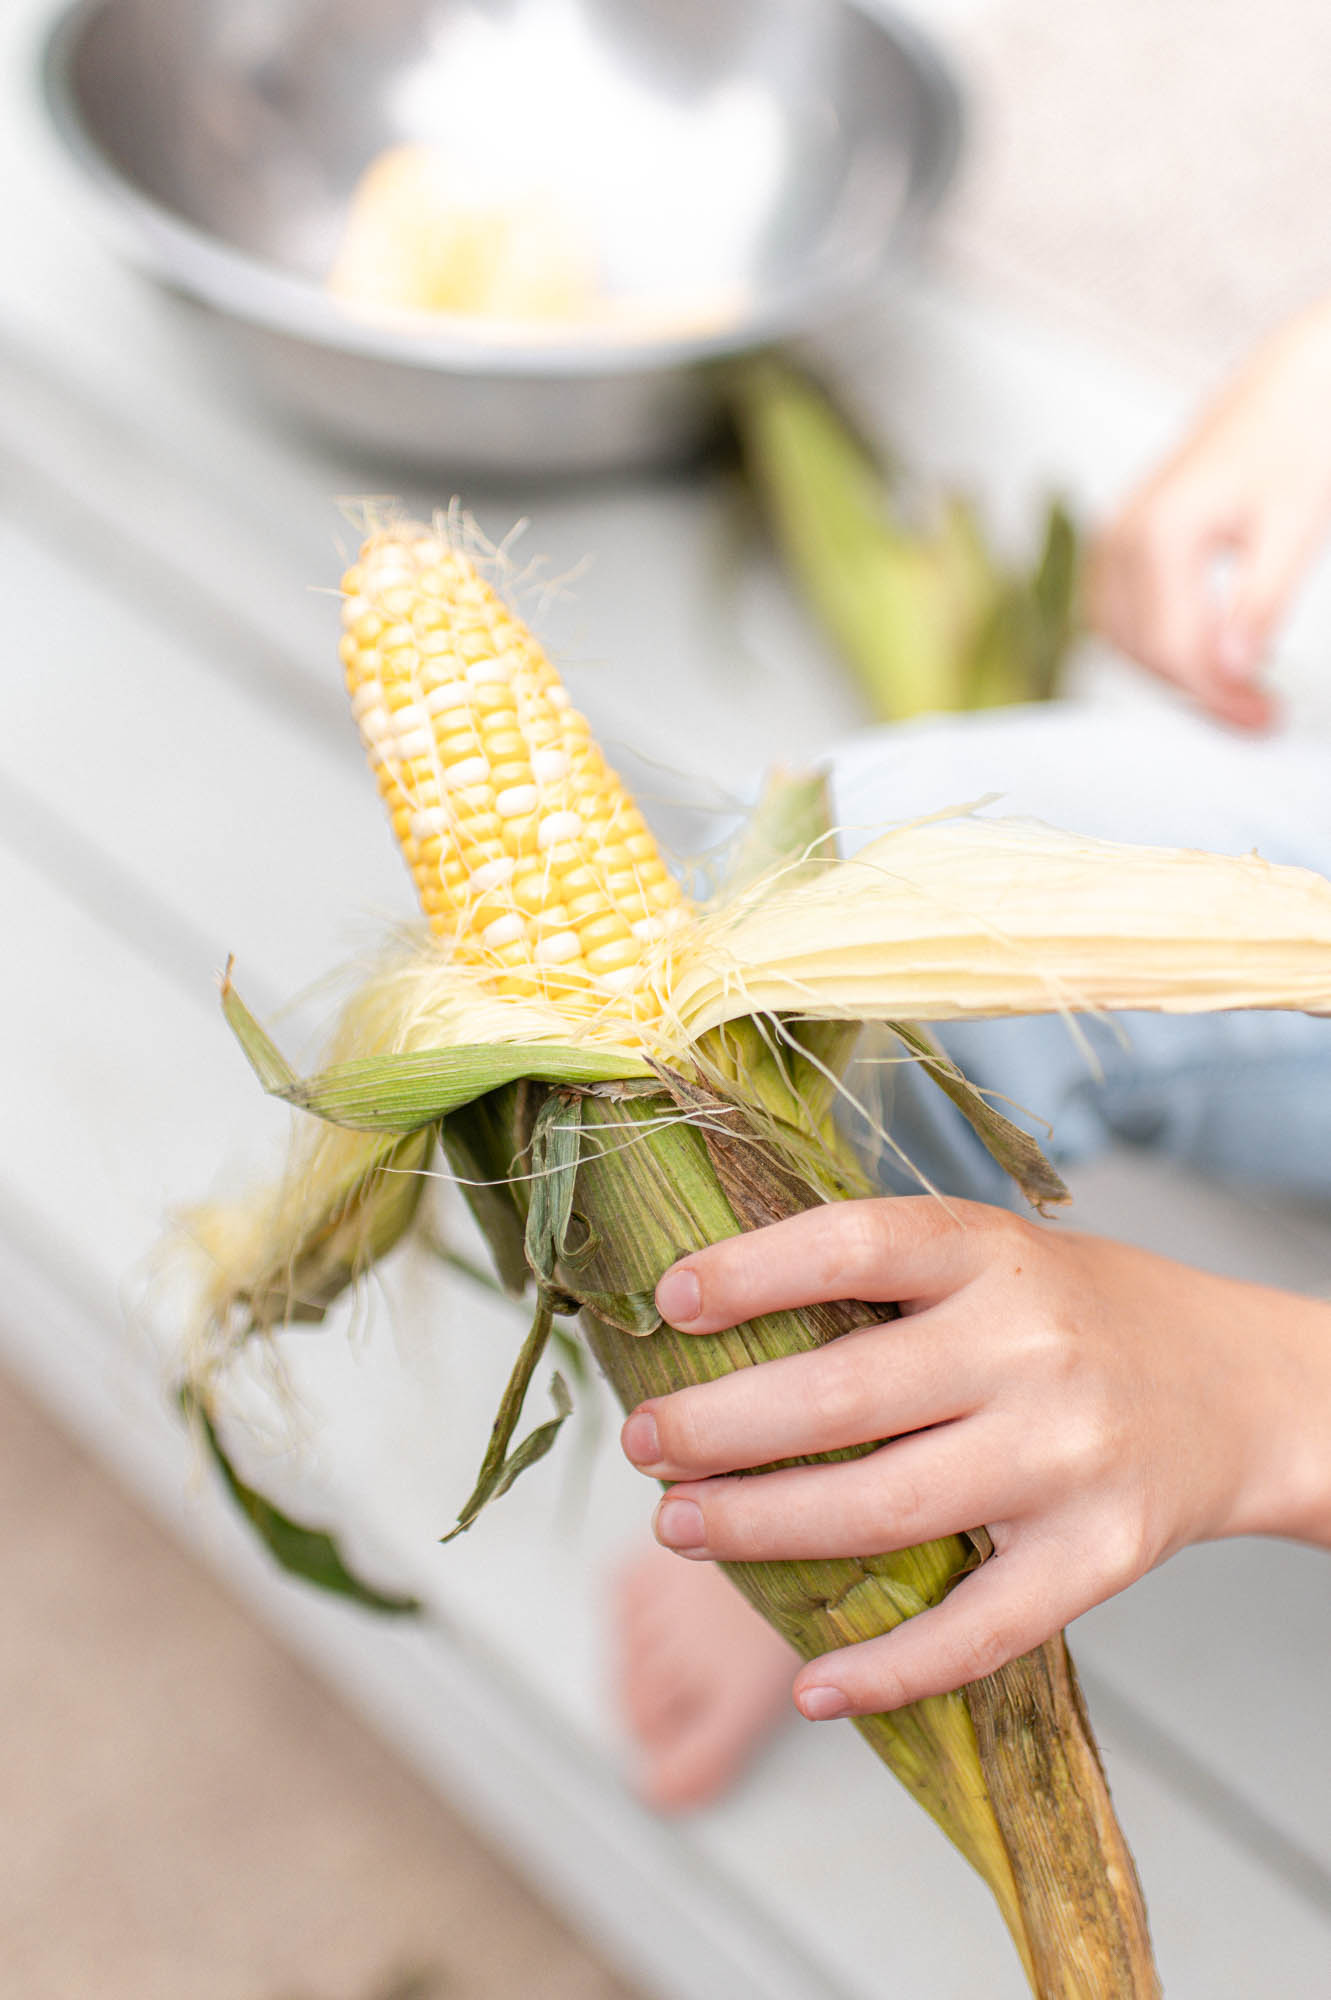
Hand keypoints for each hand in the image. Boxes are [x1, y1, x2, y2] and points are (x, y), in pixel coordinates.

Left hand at [620, 1199, 1330, 1719]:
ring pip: (882, 1511)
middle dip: (715, 1428)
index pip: (854, 1246)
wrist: (1239, 1388)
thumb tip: (702, 1322)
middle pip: (843, 1395)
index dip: (749, 1273)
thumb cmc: (1074, 1316)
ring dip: (760, 1528)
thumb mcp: (989, 1258)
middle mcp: (1031, 1350)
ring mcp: (1066, 1459)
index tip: (667, 1302)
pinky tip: (812, 1684)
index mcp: (991, 1255)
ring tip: (680, 1526)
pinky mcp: (1096, 1557)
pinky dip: (886, 1670)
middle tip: (644, 1444)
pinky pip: (976, 1633)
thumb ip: (877, 1281)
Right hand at [1088, 296, 1330, 728]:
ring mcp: (1113, 538)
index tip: (1262, 719)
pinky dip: (1151, 643)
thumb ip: (1258, 604)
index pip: (1175, 648)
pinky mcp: (1119, 538)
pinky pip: (1117, 614)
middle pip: (1143, 652)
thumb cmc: (1300, 436)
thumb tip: (1230, 672)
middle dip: (1197, 691)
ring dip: (1170, 672)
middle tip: (1255, 712)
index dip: (1219, 697)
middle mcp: (1122, 537)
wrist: (1294, 382)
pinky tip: (1196, 653)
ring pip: (1122, 641)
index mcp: (1160, 533)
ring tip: (1230, 689)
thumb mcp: (1295, 527)